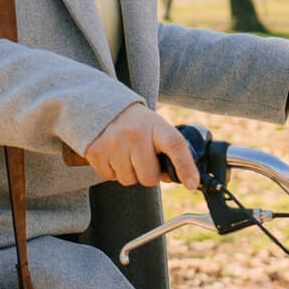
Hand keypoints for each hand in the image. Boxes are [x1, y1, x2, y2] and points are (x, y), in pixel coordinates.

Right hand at [81, 103, 199, 189]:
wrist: (101, 105)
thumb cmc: (136, 122)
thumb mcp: (156, 128)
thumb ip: (168, 151)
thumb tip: (175, 178)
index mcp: (156, 126)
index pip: (175, 146)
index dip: (185, 167)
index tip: (192, 183)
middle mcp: (134, 134)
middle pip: (149, 176)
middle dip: (148, 174)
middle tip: (142, 158)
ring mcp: (113, 143)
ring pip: (128, 179)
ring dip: (129, 173)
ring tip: (126, 154)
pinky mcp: (96, 152)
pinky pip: (110, 177)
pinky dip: (113, 171)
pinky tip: (113, 155)